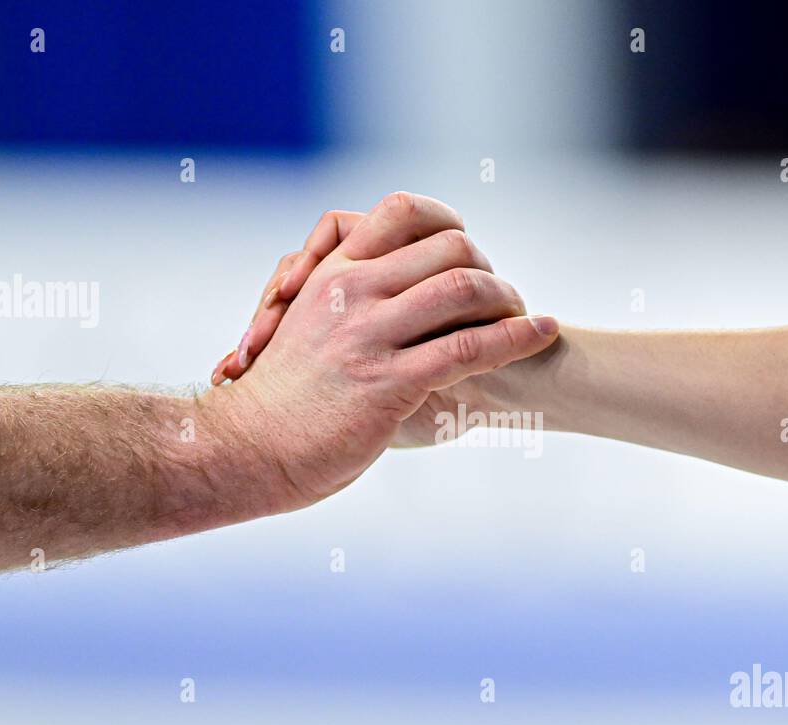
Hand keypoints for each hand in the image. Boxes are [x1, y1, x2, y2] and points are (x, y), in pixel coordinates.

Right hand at [213, 192, 558, 510]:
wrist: (245, 449)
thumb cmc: (276, 401)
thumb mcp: (300, 328)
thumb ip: (340, 303)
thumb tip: (381, 298)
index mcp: (333, 274)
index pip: (401, 212)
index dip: (447, 225)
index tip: (469, 254)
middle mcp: (353, 292)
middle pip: (447, 246)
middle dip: (487, 266)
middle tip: (504, 296)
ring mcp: (371, 335)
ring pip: (463, 288)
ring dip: (508, 300)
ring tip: (527, 315)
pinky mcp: (389, 382)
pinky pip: (468, 348)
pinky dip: (516, 338)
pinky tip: (542, 335)